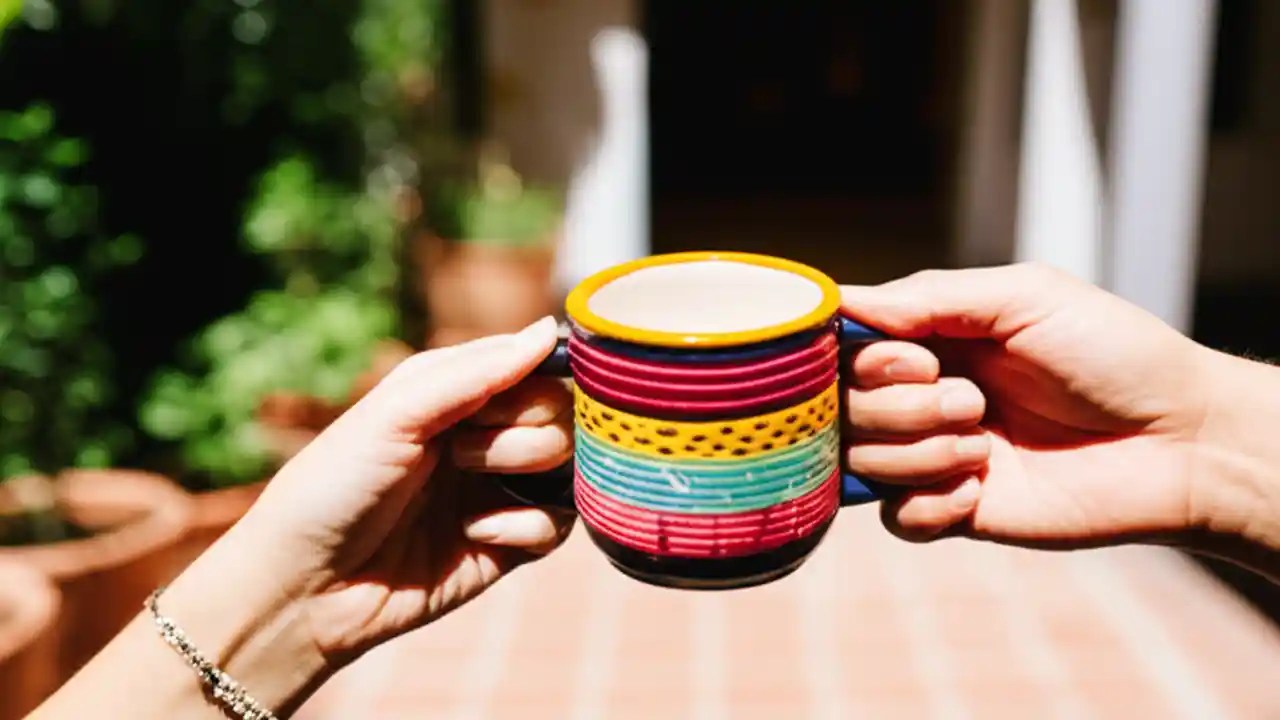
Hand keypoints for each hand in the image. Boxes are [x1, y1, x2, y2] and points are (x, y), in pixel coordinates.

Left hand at [243, 317, 573, 664]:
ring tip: (466, 490)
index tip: (496, 405)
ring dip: (522, 472)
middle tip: (461, 454)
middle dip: (519, 433)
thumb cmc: (332, 487)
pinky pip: (560, 525)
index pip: (535, 367)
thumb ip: (476, 372)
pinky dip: (524, 528)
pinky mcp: (509, 547)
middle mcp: (484, 437)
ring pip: (569, 465)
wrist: (305, 588)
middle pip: (560, 414)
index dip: (530, 382)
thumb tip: (551, 330)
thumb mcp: (396, 412)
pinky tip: (474, 536)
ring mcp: (498, 492)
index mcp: (457, 394)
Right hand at [839, 263, 1231, 549]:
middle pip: (844, 407)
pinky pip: (897, 517)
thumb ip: (931, 296)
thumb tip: (841, 301)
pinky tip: (981, 490)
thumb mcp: (1025, 296)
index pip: (848, 348)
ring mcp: (936, 455)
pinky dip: (930, 504)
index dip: (865, 358)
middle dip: (904, 406)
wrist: (1180, 442)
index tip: (920, 360)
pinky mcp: (955, 512)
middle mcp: (924, 395)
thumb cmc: (1115, 354)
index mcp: (935, 339)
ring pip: (864, 460)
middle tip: (974, 401)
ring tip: (986, 444)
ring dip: (923, 451)